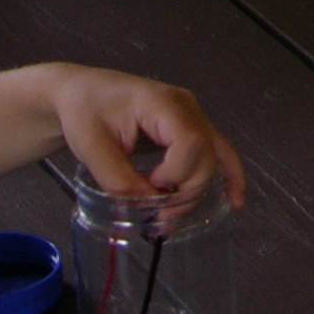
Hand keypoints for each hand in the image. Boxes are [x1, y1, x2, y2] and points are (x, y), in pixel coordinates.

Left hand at [42, 66, 248, 216]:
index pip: (191, 142)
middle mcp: (185, 107)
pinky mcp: (188, 129)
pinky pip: (217, 152)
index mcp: (162, 102)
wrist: (79, 93)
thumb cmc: (83, 111)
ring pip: (212, 160)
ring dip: (195, 194)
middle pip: (206, 156)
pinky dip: (229, 177)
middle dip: (185, 193)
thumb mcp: (91, 146)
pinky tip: (235, 201)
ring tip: (168, 221)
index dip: (176, 174)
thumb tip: (147, 205)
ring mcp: (191, 117)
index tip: (149, 186)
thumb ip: (119, 178)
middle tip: (155, 215)